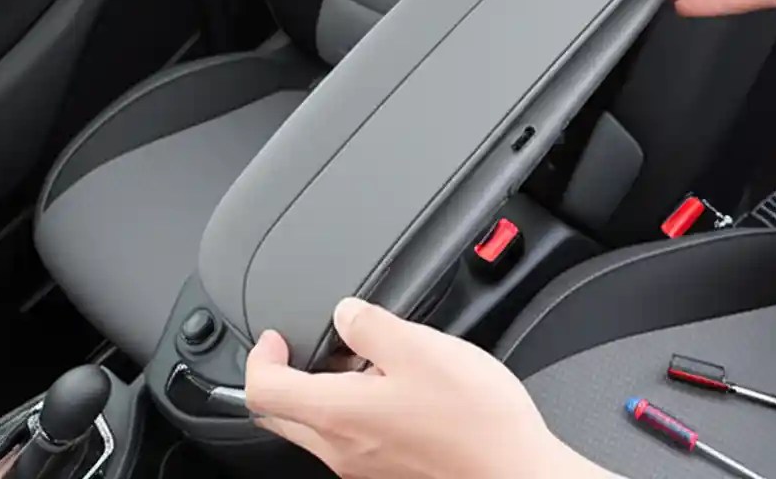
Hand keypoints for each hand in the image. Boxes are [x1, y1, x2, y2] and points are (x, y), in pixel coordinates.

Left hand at [245, 298, 610, 478]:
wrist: (515, 472)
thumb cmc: (475, 420)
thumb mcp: (421, 347)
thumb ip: (371, 325)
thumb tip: (345, 313)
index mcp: (337, 413)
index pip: (262, 390)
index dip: (260, 357)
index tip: (275, 338)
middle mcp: (339, 448)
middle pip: (280, 415)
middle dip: (285, 377)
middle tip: (312, 348)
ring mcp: (361, 467)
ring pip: (315, 428)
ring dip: (322, 393)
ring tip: (365, 363)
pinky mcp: (385, 472)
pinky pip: (347, 440)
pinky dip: (351, 412)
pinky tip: (394, 391)